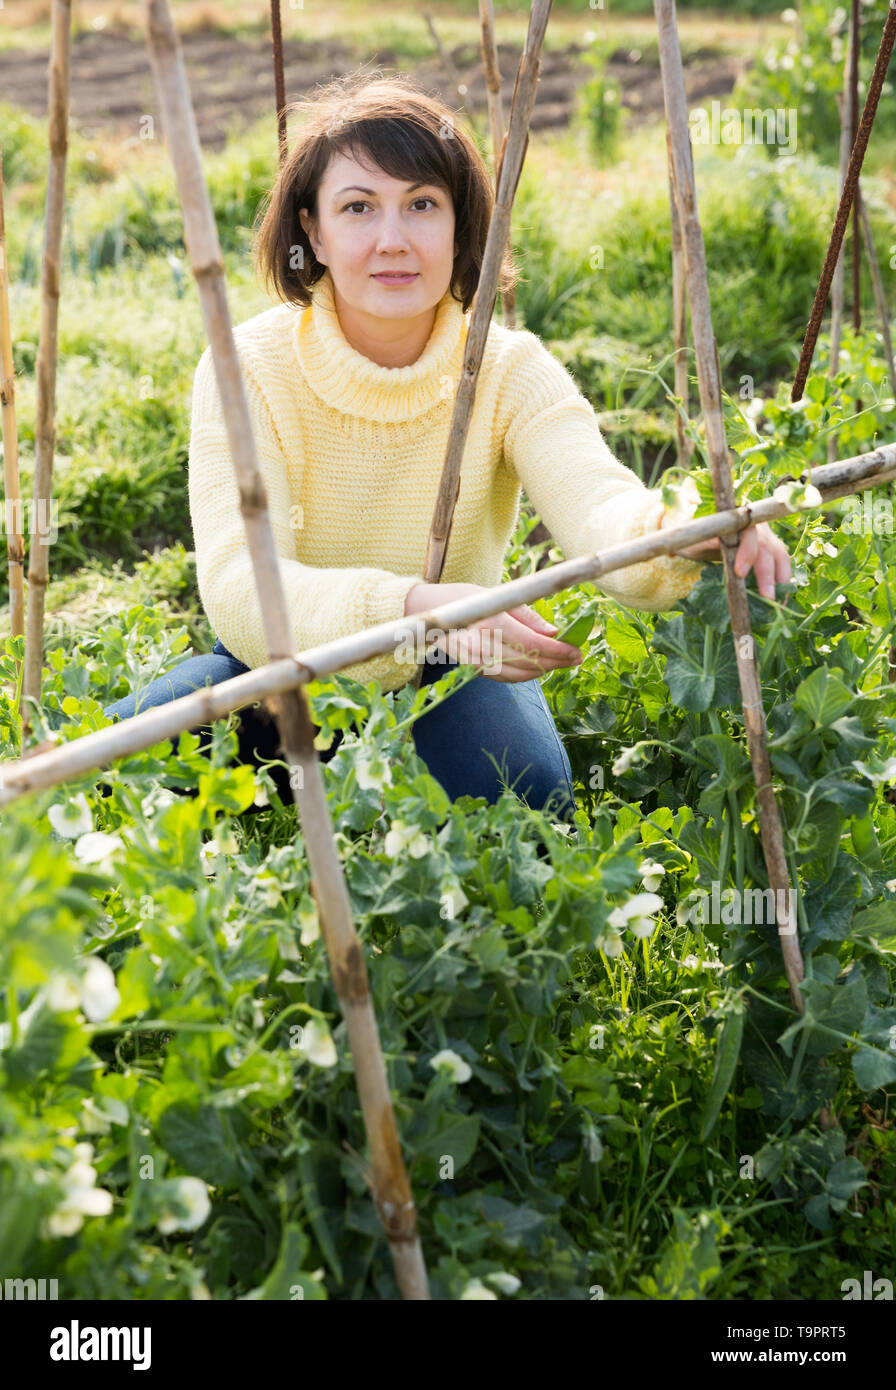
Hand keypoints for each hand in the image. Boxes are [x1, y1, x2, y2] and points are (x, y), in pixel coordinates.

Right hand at [403, 581, 583, 682]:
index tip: (577, 651)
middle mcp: (482, 644)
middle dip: (556, 662)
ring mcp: (475, 661)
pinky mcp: (472, 669)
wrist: (423, 614)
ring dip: (543, 670)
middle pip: (529, 662)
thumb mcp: (494, 596)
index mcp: (490, 621)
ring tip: (561, 662)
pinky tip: (538, 666)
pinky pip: (505, 677)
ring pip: (518, 674)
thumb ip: (525, 615)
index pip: (532, 644)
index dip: (558, 651)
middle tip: (576, 657)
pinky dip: (525, 674)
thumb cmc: (462, 599)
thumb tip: (554, 632)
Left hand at [678, 522, 791, 599]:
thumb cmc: (696, 539)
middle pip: (767, 548)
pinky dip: (782, 581)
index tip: (740, 573)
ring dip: (780, 579)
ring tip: (779, 602)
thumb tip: (701, 546)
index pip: (748, 532)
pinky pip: (781, 565)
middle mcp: (756, 528)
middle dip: (767, 573)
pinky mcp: (770, 553)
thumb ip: (702, 542)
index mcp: (738, 521)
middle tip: (767, 597)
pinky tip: (781, 599)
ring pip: (780, 556)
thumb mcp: (693, 541)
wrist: (701, 539)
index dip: (747, 552)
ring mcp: (767, 540)